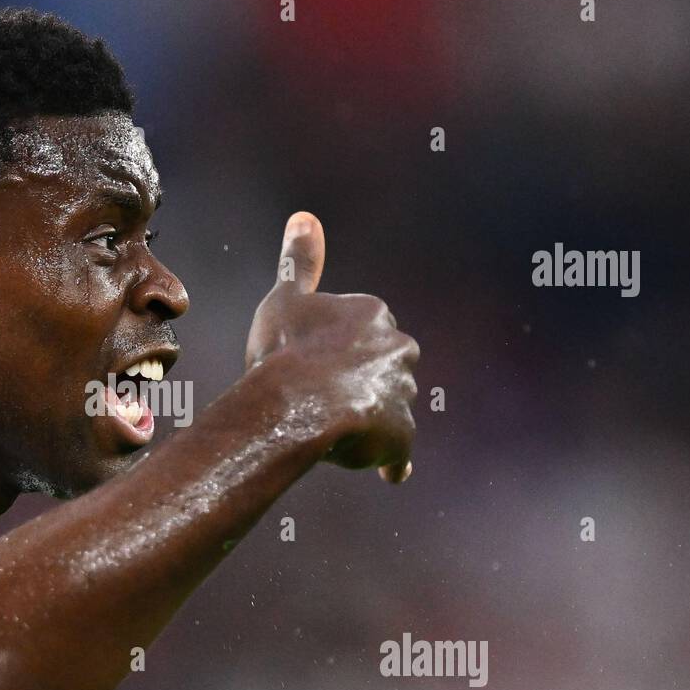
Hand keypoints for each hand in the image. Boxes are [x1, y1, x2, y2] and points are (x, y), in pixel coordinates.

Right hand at [244, 212, 418, 482]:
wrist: (295, 404)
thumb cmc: (285, 350)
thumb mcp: (285, 299)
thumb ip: (299, 261)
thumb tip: (304, 216)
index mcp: (374, 315)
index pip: (359, 332)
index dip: (330, 350)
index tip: (306, 363)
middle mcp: (399, 350)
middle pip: (380, 369)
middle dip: (358, 384)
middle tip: (318, 399)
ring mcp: (403, 396)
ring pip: (390, 409)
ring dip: (371, 421)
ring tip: (334, 434)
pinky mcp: (401, 438)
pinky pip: (398, 454)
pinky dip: (391, 462)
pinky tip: (384, 472)